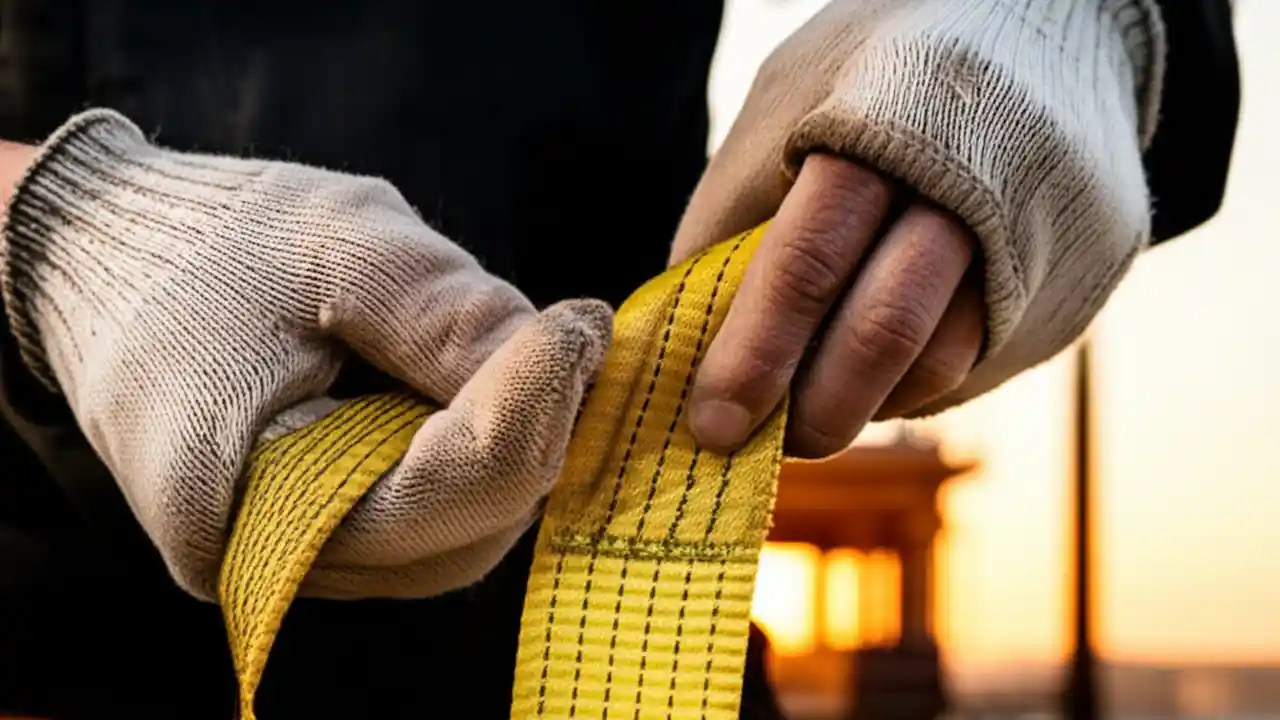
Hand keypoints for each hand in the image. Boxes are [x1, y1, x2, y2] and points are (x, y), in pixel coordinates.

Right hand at [0, 109, 612, 598]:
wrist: (112, 264)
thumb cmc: (208, 244)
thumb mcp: (331, 244)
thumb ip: (446, 312)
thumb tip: (570, 351)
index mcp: (243, 504)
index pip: (440, 491)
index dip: (528, 408)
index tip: (580, 323)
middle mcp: (272, 562)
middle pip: (462, 533)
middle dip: (531, 434)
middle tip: (568, 337)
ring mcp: (300, 556)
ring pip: (460, 537)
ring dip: (514, 449)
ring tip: (532, 356)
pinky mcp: (324, 531)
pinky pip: (434, 519)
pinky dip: (481, 456)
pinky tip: (496, 388)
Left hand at [673, 0, 1163, 456]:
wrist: (1051, 28)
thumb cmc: (882, 74)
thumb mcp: (792, 103)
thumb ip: (736, 213)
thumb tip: (690, 341)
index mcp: (886, 119)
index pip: (809, 258)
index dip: (754, 353)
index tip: (712, 423)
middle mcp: (976, 178)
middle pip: (884, 329)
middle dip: (810, 411)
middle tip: (762, 444)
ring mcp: (1042, 230)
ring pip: (941, 362)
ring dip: (865, 404)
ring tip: (819, 401)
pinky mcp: (1079, 275)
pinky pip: (984, 362)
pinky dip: (917, 385)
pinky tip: (883, 371)